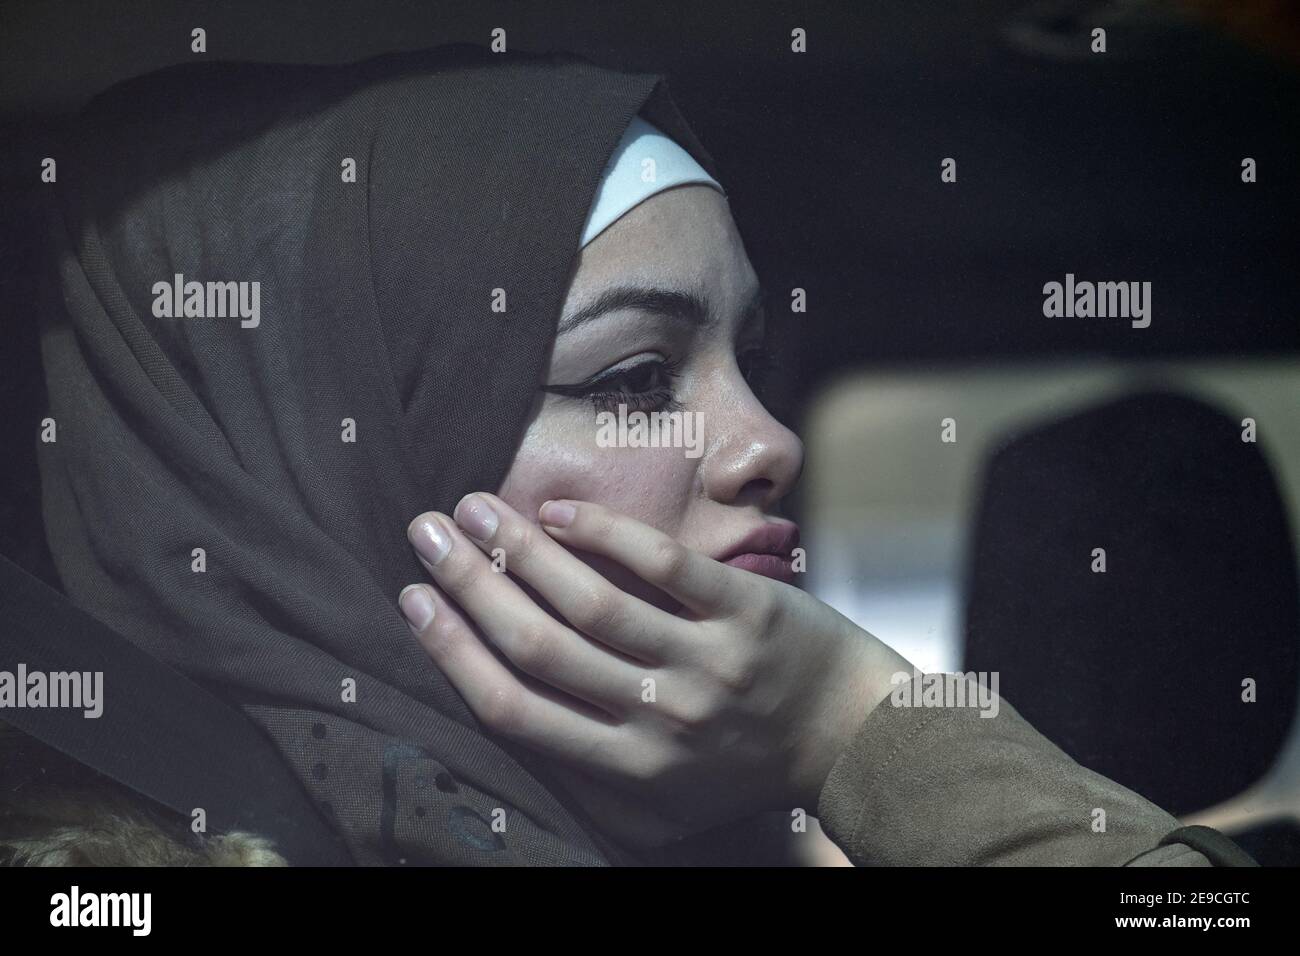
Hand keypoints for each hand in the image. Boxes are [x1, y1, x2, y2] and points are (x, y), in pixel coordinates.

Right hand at [398, 494, 913, 844]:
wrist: (854, 736)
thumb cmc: (746, 763)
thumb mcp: (667, 799)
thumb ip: (589, 768)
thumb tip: (500, 707)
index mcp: (628, 770)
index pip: (514, 709)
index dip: (453, 651)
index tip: (411, 600)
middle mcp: (660, 720)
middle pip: (539, 647)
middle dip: (469, 584)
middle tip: (426, 532)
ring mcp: (706, 663)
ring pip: (591, 602)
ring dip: (520, 549)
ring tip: (474, 506)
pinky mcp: (748, 613)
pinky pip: (664, 565)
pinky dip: (604, 535)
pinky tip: (558, 510)